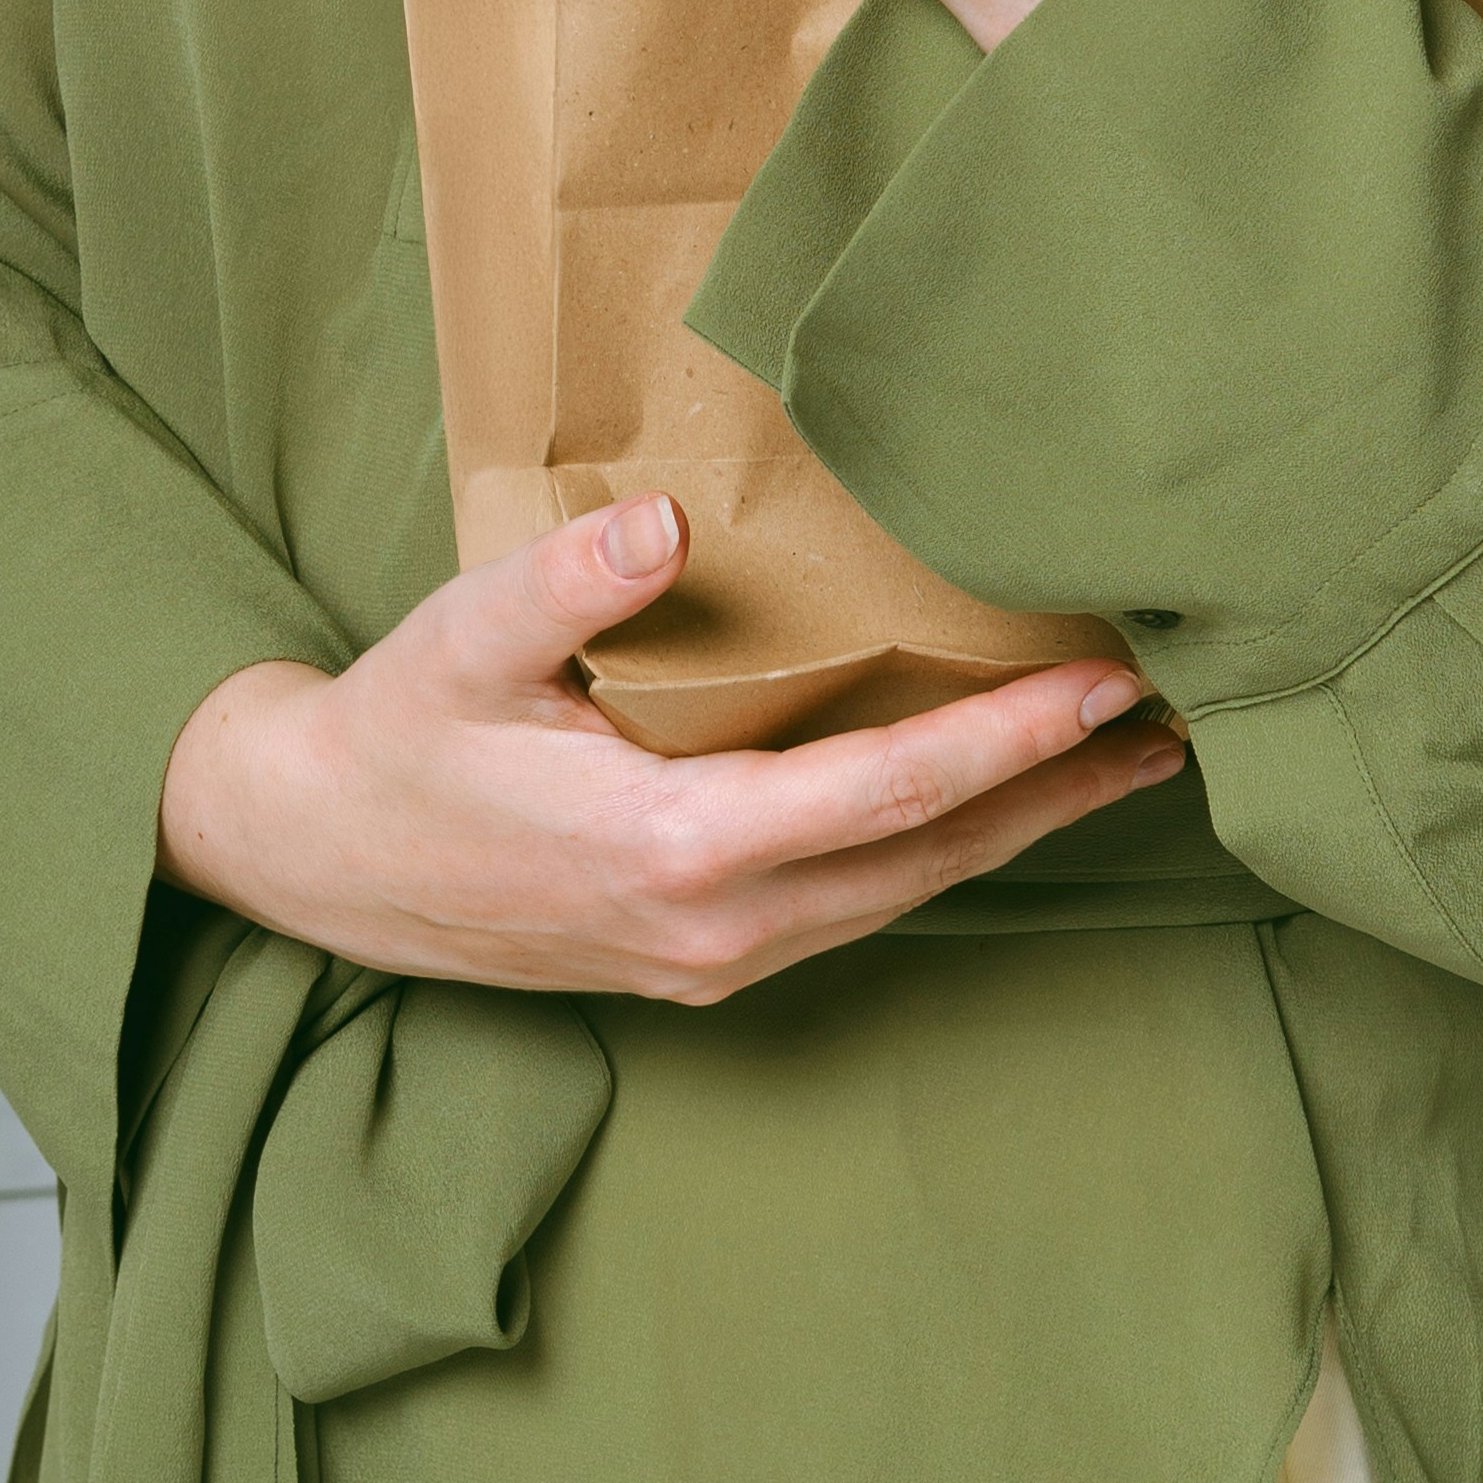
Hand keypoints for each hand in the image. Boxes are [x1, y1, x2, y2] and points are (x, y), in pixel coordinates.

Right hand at [156, 492, 1185, 1003]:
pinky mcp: (701, 961)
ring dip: (1013, 827)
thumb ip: (566, 584)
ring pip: (906, 892)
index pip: (894, 791)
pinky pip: (855, 904)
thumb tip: (666, 521)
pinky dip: (936, 848)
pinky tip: (979, 800)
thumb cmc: (394, 738)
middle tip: (1171, 724)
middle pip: (934, 857)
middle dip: (1059, 793)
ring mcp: (713, 959)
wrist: (310, 859)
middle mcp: (717, 925)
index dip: (1016, 740)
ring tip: (1112, 762)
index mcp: (677, 848)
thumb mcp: (461, 642)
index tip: (1110, 688)